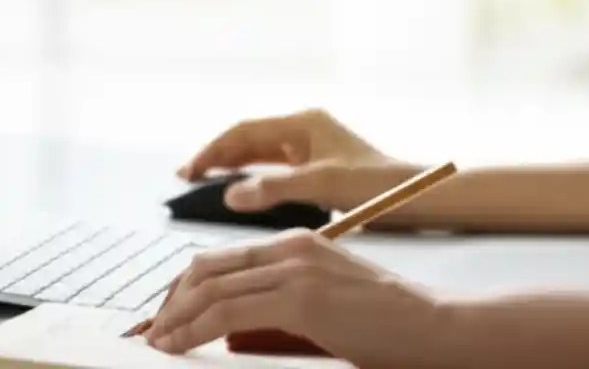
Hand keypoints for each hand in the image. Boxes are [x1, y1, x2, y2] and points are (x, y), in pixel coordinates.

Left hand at [145, 230, 443, 367]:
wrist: (437, 327)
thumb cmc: (387, 324)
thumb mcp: (326, 299)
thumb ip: (281, 298)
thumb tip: (230, 324)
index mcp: (293, 242)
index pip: (218, 259)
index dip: (182, 287)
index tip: (164, 314)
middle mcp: (289, 247)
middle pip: (204, 268)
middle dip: (170, 301)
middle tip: (151, 331)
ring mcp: (295, 269)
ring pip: (209, 289)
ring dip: (174, 318)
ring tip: (157, 343)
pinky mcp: (301, 298)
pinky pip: (228, 311)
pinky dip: (193, 329)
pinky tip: (179, 345)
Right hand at [178, 109, 423, 213]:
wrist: (419, 196)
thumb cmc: (375, 186)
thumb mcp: (322, 186)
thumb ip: (274, 189)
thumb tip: (230, 194)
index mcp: (302, 123)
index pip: (244, 132)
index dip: (213, 150)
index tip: (189, 170)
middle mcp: (302, 129)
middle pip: (247, 139)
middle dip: (216, 155)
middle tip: (186, 177)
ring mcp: (308, 146)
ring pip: (257, 152)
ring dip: (230, 165)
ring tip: (201, 180)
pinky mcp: (314, 164)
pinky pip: (271, 165)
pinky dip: (250, 175)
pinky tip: (237, 187)